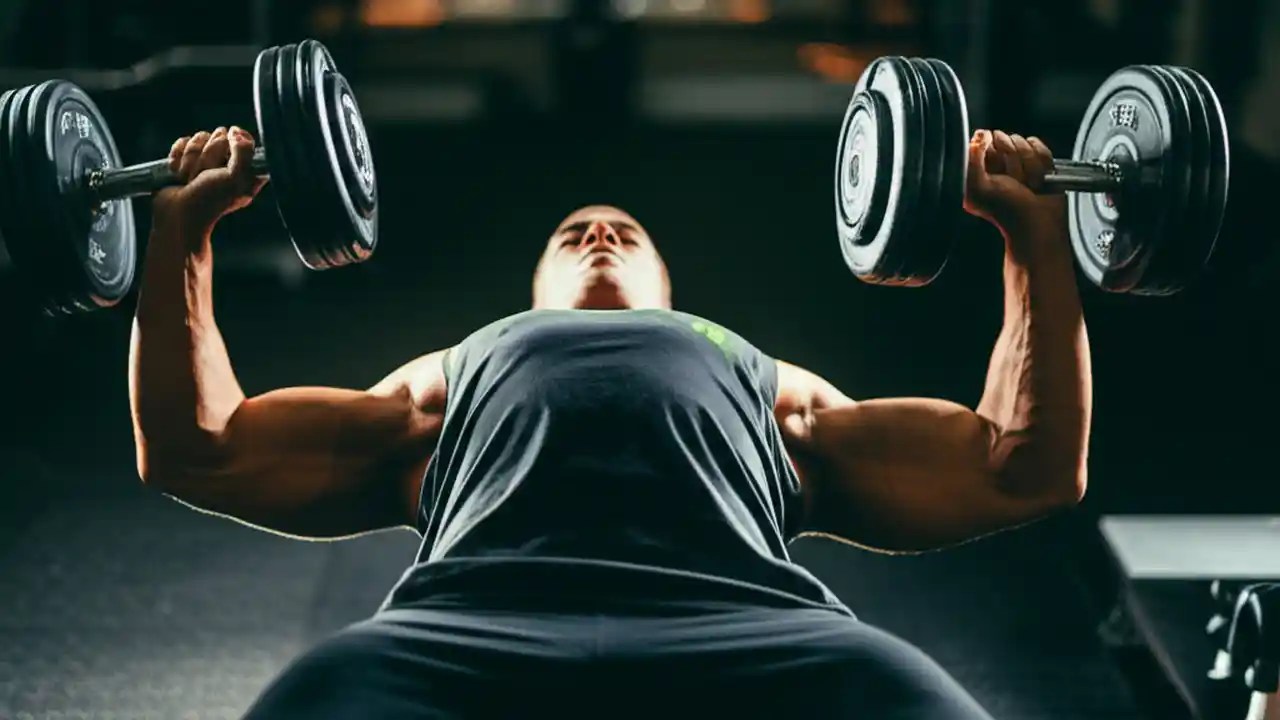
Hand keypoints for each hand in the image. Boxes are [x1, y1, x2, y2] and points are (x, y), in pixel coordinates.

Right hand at [152, 126, 267, 234]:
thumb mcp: (236, 179)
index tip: (226, 158)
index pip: (244, 138)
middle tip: (205, 177)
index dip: (233, 143)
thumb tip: (235, 130)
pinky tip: (179, 175)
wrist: (177, 216)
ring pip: (199, 137)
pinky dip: (178, 158)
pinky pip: (182, 142)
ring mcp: (205, 160)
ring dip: (192, 160)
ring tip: (191, 180)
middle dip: (208, 157)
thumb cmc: (209, 201)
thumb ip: (244, 152)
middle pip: (219, 135)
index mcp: (247, 169)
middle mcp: (228, 163)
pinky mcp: (185, 159)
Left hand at [964, 129, 1065, 235]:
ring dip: (1028, 167)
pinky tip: (1039, 180)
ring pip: (1024, 142)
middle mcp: (997, 162)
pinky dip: (1042, 164)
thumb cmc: (1007, 210)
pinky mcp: (1039, 160)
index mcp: (979, 166)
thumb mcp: (978, 187)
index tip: (997, 172)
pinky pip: (1041, 147)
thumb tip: (980, 134)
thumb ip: (972, 159)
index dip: (993, 153)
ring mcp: (1019, 160)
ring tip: (1027, 186)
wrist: (1038, 225)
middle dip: (1013, 162)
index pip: (985, 139)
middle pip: (1006, 138)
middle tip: (1014, 183)